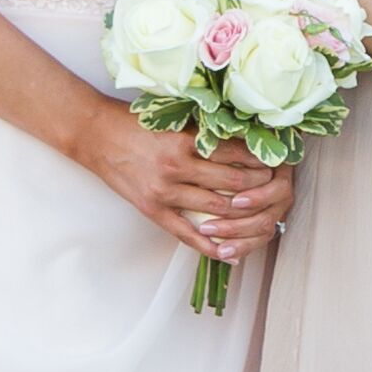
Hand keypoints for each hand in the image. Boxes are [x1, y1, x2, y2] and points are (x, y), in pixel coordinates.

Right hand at [80, 110, 292, 267]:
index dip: (259, 159)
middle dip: (258, 185)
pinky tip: (228, 251)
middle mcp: (177, 167)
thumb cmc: (136, 123)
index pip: (235, 153)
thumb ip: (203, 131)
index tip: (275, 160)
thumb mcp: (173, 121)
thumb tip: (242, 138)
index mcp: (185, 141)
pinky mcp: (152, 210)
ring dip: (241, 213)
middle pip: (232, 182)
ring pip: (215, 209)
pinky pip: (186, 233)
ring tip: (258, 212)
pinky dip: (209, 244)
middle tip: (274, 184)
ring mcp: (165, 192)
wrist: (96, 136)